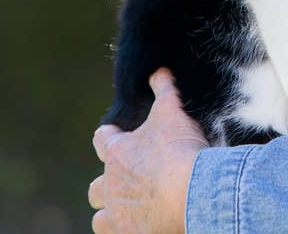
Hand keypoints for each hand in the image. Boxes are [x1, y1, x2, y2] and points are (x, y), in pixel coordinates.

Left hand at [89, 68, 209, 233]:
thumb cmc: (179, 149)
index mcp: (117, 152)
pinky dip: (125, 232)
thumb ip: (164, 90)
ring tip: (129, 212)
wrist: (190, 191)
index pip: (102, 140)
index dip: (109, 138)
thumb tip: (159, 70)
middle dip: (108, 185)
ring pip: (100, 218)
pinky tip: (140, 227)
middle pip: (96, 187)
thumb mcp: (173, 112)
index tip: (115, 137)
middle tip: (129, 184)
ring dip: (111, 214)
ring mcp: (117, 213)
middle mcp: (110, 184)